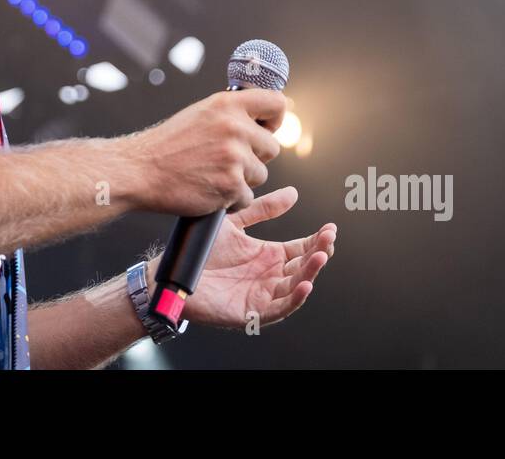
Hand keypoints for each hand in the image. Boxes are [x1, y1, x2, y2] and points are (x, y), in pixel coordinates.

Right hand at [125, 90, 285, 215]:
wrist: (140, 171)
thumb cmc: (169, 144)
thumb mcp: (201, 114)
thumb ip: (232, 114)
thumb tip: (262, 119)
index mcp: (228, 104)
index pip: (276, 103)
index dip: (275, 118)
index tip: (267, 127)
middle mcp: (235, 127)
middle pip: (272, 147)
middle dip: (255, 157)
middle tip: (227, 160)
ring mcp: (235, 158)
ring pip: (260, 174)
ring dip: (241, 179)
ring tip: (211, 174)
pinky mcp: (231, 186)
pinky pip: (247, 197)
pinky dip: (231, 199)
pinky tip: (208, 189)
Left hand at [174, 186, 336, 329]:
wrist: (174, 272)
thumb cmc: (201, 250)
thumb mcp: (235, 222)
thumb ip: (263, 209)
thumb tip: (293, 193)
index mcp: (268, 256)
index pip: (300, 248)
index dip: (317, 240)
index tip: (330, 228)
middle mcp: (269, 276)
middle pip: (302, 266)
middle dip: (319, 253)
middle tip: (329, 238)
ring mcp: (262, 294)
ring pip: (295, 286)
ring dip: (311, 273)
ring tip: (321, 256)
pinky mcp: (251, 312)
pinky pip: (279, 308)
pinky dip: (295, 299)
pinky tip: (305, 284)